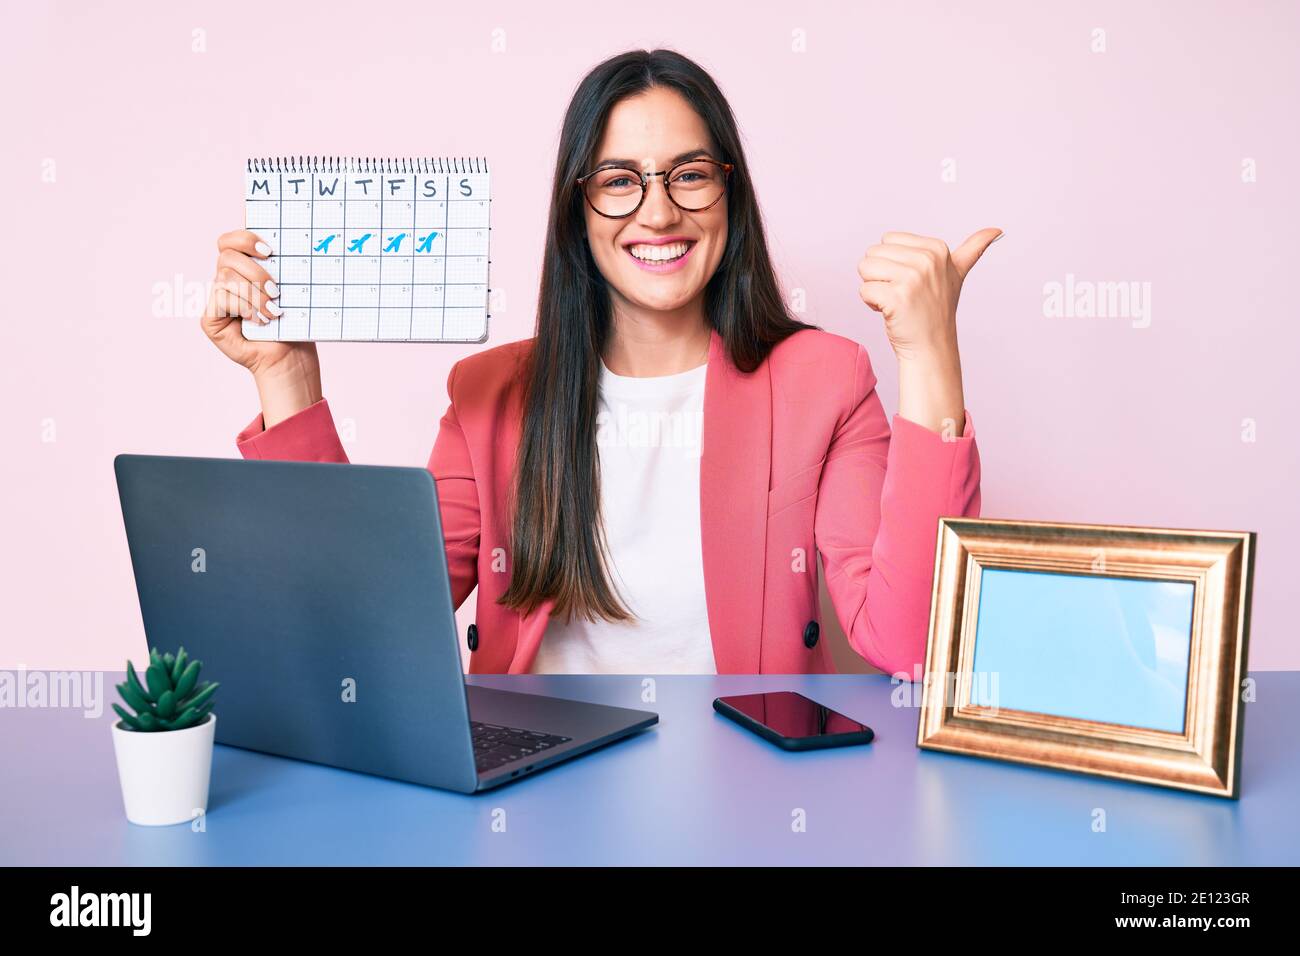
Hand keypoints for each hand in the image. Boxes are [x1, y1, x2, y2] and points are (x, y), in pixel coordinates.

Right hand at [200, 229, 318, 380]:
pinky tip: (258, 321)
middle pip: (227, 258)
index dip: (244, 239)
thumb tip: (277, 243)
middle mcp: (224, 280)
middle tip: (276, 292)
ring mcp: (216, 298)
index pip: (229, 241)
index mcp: (242, 267)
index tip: (270, 251)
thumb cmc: (290, 321)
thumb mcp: (286, 288)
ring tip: (272, 312)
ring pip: (225, 278)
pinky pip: (222, 299)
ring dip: (253, 295)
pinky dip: (244, 308)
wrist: (289, 354)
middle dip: (256, 273)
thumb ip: (275, 265)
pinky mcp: (210, 318)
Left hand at [857, 228, 1001, 362]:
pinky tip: (890, 312)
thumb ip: (973, 249)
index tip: (911, 281)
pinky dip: (871, 304)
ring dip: (874, 288)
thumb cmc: (937, 310)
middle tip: (902, 294)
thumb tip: (996, 230)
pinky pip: (864, 290)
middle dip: (880, 275)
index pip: (887, 240)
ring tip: (896, 301)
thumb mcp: (957, 274)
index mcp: (937, 248)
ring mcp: (912, 279)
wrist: (932, 347)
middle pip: (873, 253)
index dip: (892, 262)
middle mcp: (926, 260)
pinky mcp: (896, 297)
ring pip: (865, 269)